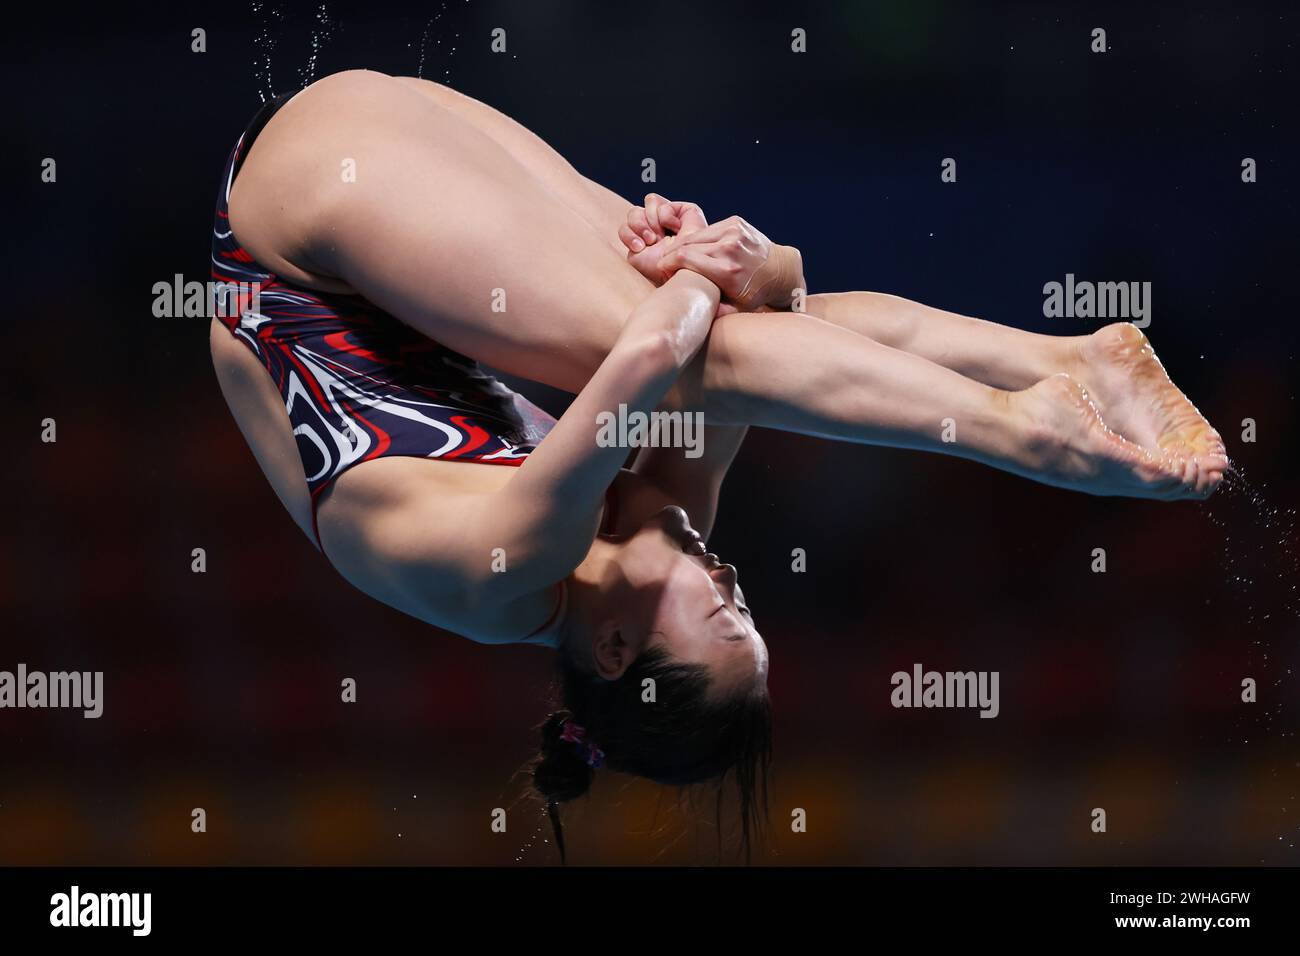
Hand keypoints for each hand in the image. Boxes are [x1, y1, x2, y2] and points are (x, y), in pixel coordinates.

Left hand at [620, 194, 708, 284]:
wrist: (682, 270)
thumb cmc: (661, 269)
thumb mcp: (636, 256)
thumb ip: (628, 234)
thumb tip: (634, 216)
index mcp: (644, 238)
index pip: (625, 226)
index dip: (628, 234)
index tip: (639, 248)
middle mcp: (656, 226)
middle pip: (635, 211)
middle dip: (640, 226)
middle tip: (651, 241)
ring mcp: (671, 217)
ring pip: (649, 201)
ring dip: (652, 222)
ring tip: (662, 237)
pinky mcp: (686, 210)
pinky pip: (663, 205)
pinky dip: (667, 218)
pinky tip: (677, 229)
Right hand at [657, 216, 794, 311]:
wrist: (779, 270)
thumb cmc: (753, 293)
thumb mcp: (734, 310)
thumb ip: (711, 312)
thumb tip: (687, 314)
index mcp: (727, 271)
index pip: (684, 259)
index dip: (667, 263)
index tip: (662, 271)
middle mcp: (730, 248)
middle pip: (686, 246)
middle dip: (671, 254)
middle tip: (665, 264)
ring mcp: (733, 232)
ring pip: (695, 236)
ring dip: (681, 244)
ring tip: (675, 255)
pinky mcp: (735, 223)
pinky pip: (707, 230)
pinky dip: (697, 238)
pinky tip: (692, 246)